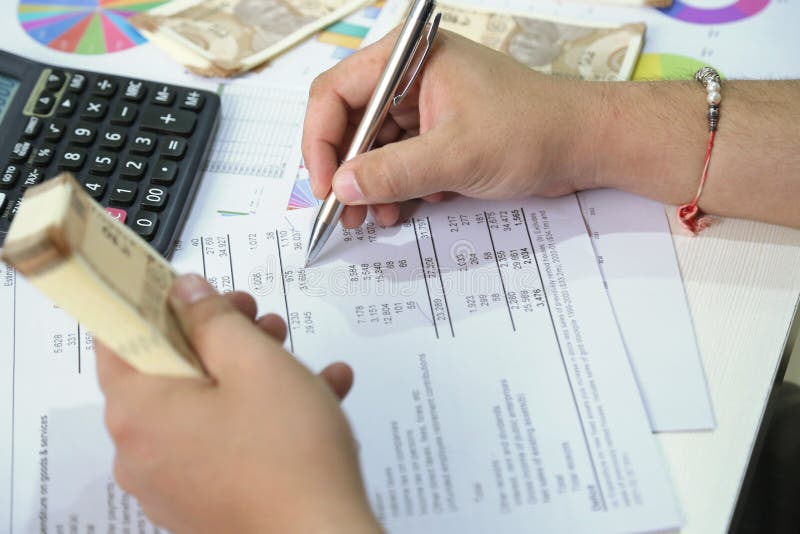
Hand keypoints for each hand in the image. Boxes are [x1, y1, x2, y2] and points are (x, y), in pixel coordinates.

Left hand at [96, 274, 380, 533]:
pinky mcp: (205, 501)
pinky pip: (223, 442)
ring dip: (248, 372)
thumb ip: (213, 318)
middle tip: (260, 318)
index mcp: (138, 411)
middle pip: (170, 373)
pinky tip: (318, 393)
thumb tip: (184, 290)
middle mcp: (140, 451)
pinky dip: (259, 416)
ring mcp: (173, 482)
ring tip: (297, 354)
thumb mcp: (255, 362)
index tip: (193, 288)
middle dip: (219, 336)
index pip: (120, 339)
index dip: (155, 304)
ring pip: (204, 407)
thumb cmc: (286, 448)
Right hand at [302, 29, 593, 227]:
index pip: (336, 92)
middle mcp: (410, 77)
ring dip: (371, 185)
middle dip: (346, 170)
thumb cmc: (532, 129)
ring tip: (373, 219)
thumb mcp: (456, 155)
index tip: (325, 185)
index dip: (320, 140)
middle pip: (351, 122)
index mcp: (409, 59)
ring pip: (374, 146)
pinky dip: (396, 186)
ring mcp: (424, 105)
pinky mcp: (438, 132)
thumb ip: (394, 173)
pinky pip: (400, 159)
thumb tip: (342, 188)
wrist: (582, 145)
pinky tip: (402, 209)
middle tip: (343, 212)